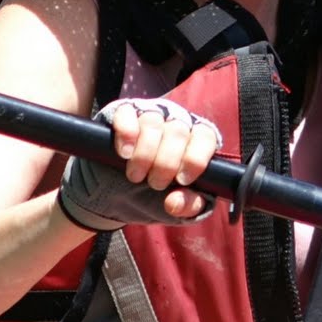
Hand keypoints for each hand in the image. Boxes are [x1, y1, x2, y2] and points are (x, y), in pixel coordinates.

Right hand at [57, 98, 222, 231]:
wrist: (115, 195)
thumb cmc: (153, 195)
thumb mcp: (175, 207)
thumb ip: (187, 207)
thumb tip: (176, 202)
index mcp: (195, 141)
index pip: (205, 137)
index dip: (195, 158)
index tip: (182, 180)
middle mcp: (175, 123)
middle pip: (178, 131)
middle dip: (166, 163)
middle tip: (154, 184)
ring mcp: (150, 115)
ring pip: (153, 122)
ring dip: (144, 153)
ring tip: (135, 176)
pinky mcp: (124, 114)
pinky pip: (127, 113)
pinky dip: (126, 133)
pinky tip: (124, 153)